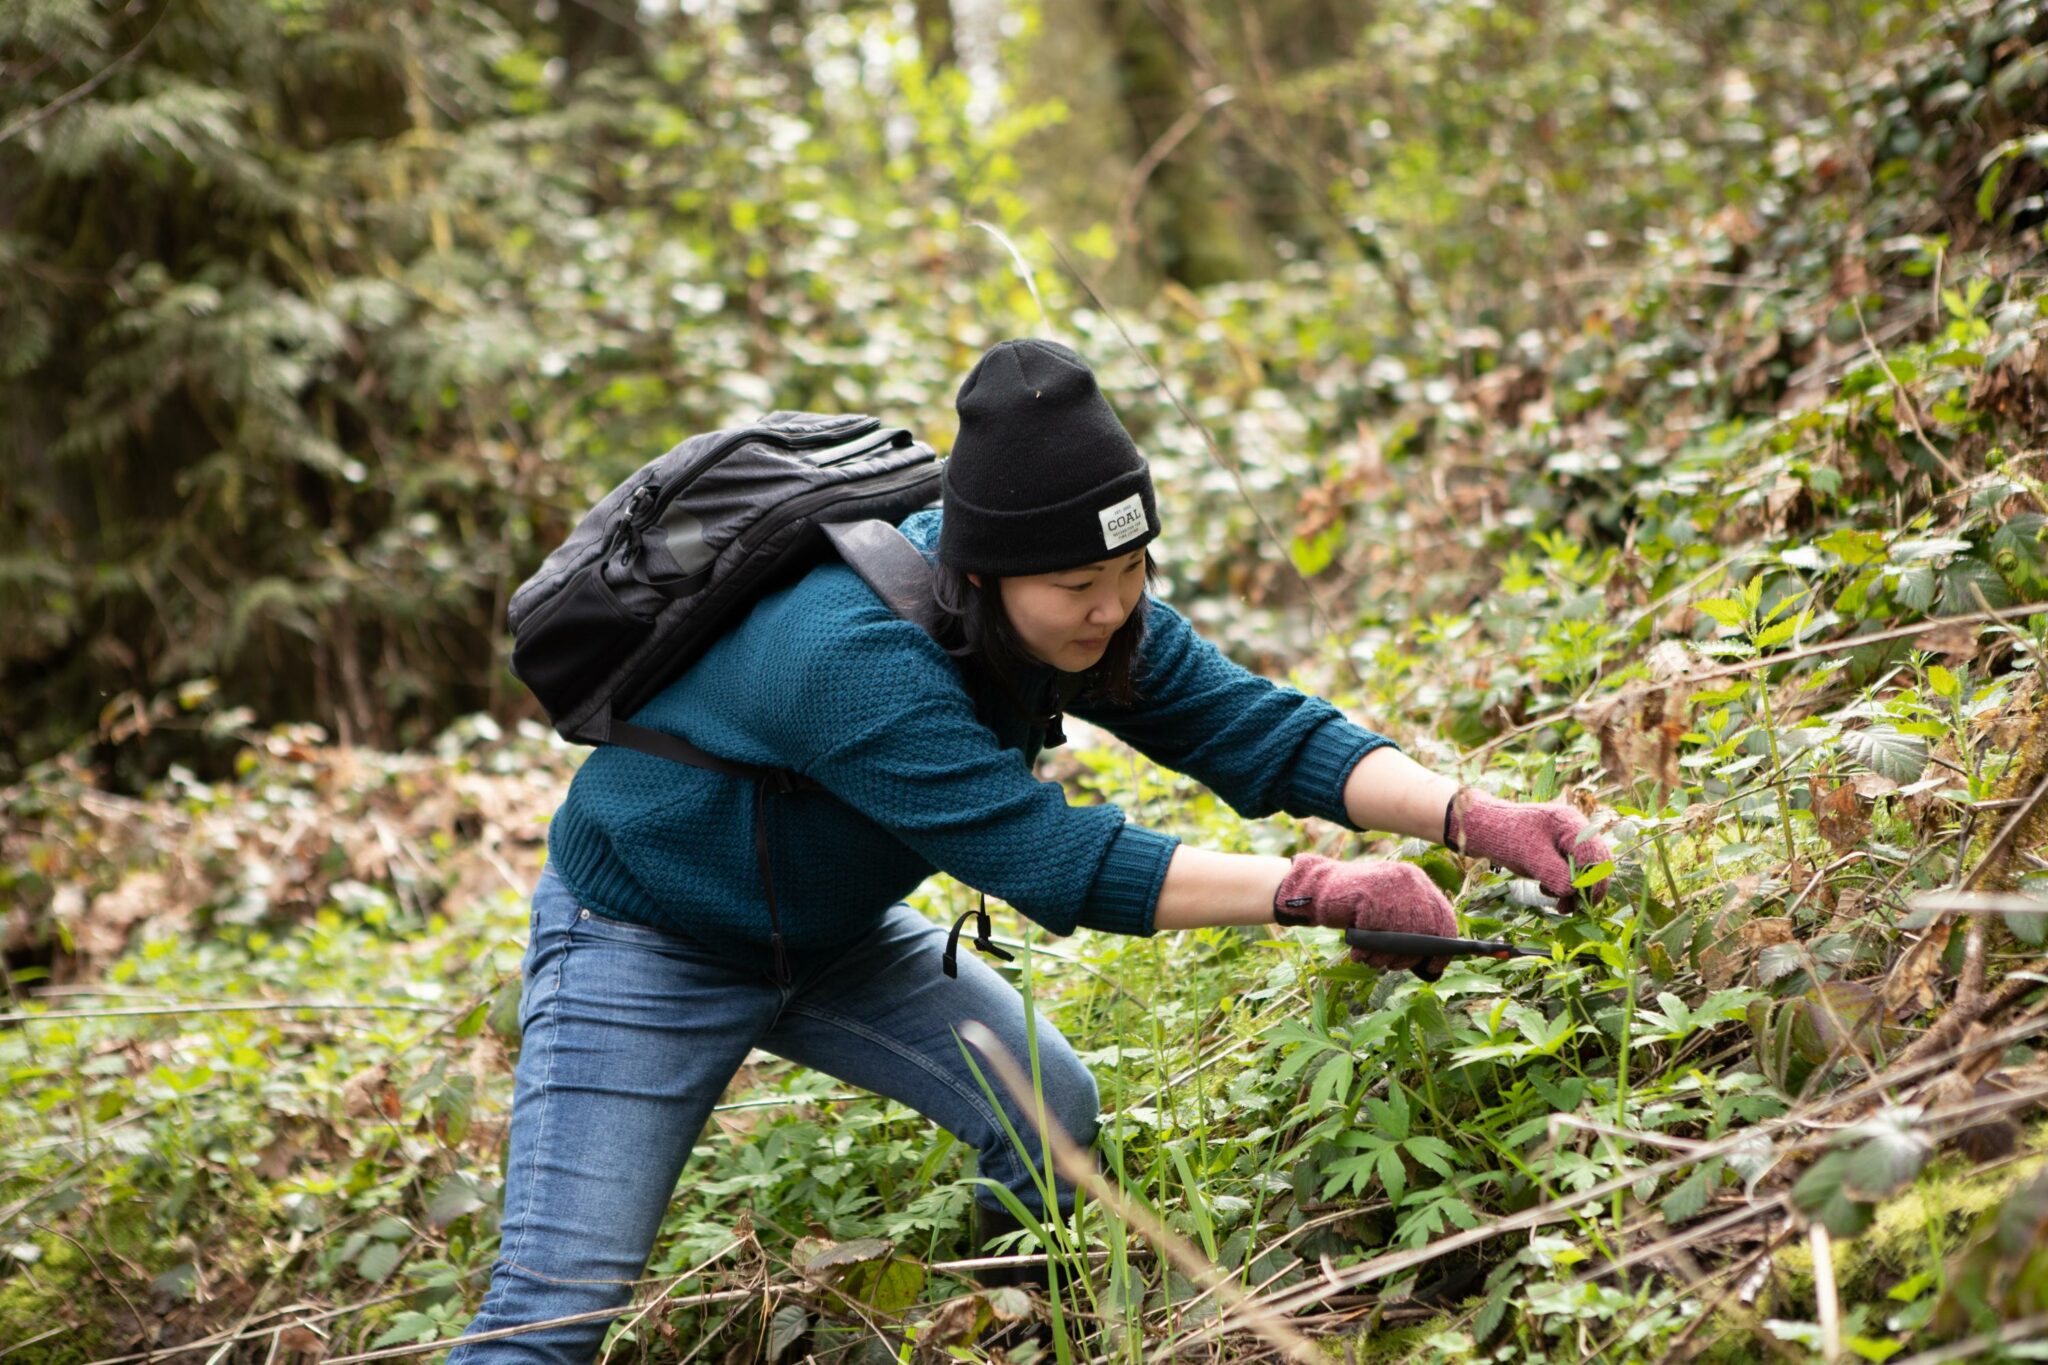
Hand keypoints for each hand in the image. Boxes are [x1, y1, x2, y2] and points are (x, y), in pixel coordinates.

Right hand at [1273, 854, 1456, 978]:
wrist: (1319, 886)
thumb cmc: (1357, 908)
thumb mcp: (1388, 911)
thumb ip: (1410, 926)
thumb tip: (1432, 961)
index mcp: (1417, 882)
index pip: (1443, 916)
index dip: (1443, 946)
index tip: (1433, 966)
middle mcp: (1407, 879)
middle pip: (1424, 929)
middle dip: (1409, 956)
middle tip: (1393, 966)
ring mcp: (1387, 884)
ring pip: (1399, 934)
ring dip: (1384, 956)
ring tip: (1371, 960)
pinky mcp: (1366, 893)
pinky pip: (1374, 933)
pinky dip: (1366, 950)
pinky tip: (1358, 953)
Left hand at [1446, 787, 1612, 910]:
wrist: (1483, 830)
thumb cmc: (1504, 835)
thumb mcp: (1529, 855)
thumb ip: (1553, 872)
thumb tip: (1572, 891)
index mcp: (1571, 824)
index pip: (1594, 855)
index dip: (1592, 880)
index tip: (1580, 901)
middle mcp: (1575, 831)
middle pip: (1596, 864)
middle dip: (1586, 889)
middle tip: (1572, 909)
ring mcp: (1568, 843)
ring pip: (1586, 872)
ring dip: (1575, 891)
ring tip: (1559, 906)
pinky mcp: (1559, 855)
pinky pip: (1572, 874)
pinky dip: (1565, 887)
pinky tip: (1548, 892)